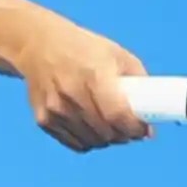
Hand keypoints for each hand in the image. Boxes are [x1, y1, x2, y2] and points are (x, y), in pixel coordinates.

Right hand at [14, 15, 151, 152]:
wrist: (36, 44)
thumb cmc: (82, 48)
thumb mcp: (117, 55)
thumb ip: (139, 84)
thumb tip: (151, 121)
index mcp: (94, 74)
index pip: (118, 116)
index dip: (135, 128)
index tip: (142, 128)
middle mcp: (72, 93)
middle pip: (107, 133)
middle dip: (123, 135)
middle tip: (127, 126)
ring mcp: (55, 108)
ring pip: (92, 142)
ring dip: (106, 139)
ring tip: (108, 124)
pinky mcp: (43, 119)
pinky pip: (75, 143)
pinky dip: (86, 139)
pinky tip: (88, 125)